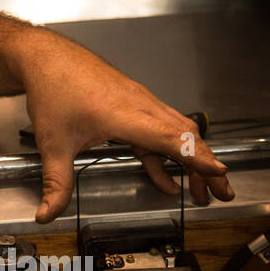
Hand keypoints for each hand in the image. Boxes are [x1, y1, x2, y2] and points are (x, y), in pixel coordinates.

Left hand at [19, 32, 234, 220]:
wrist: (47, 56)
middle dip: (207, 168)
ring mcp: (141, 103)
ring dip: (193, 161)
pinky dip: (170, 154)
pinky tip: (167, 179)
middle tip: (222, 194)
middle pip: (185, 137)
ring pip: (177, 132)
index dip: (196, 157)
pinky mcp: (136, 105)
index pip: (170, 138)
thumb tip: (48, 214)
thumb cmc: (54, 88)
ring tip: (201, 191)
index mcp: (123, 114)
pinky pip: (161, 131)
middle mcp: (140, 105)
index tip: (219, 172)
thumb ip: (56, 183)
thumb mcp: (52, 144)